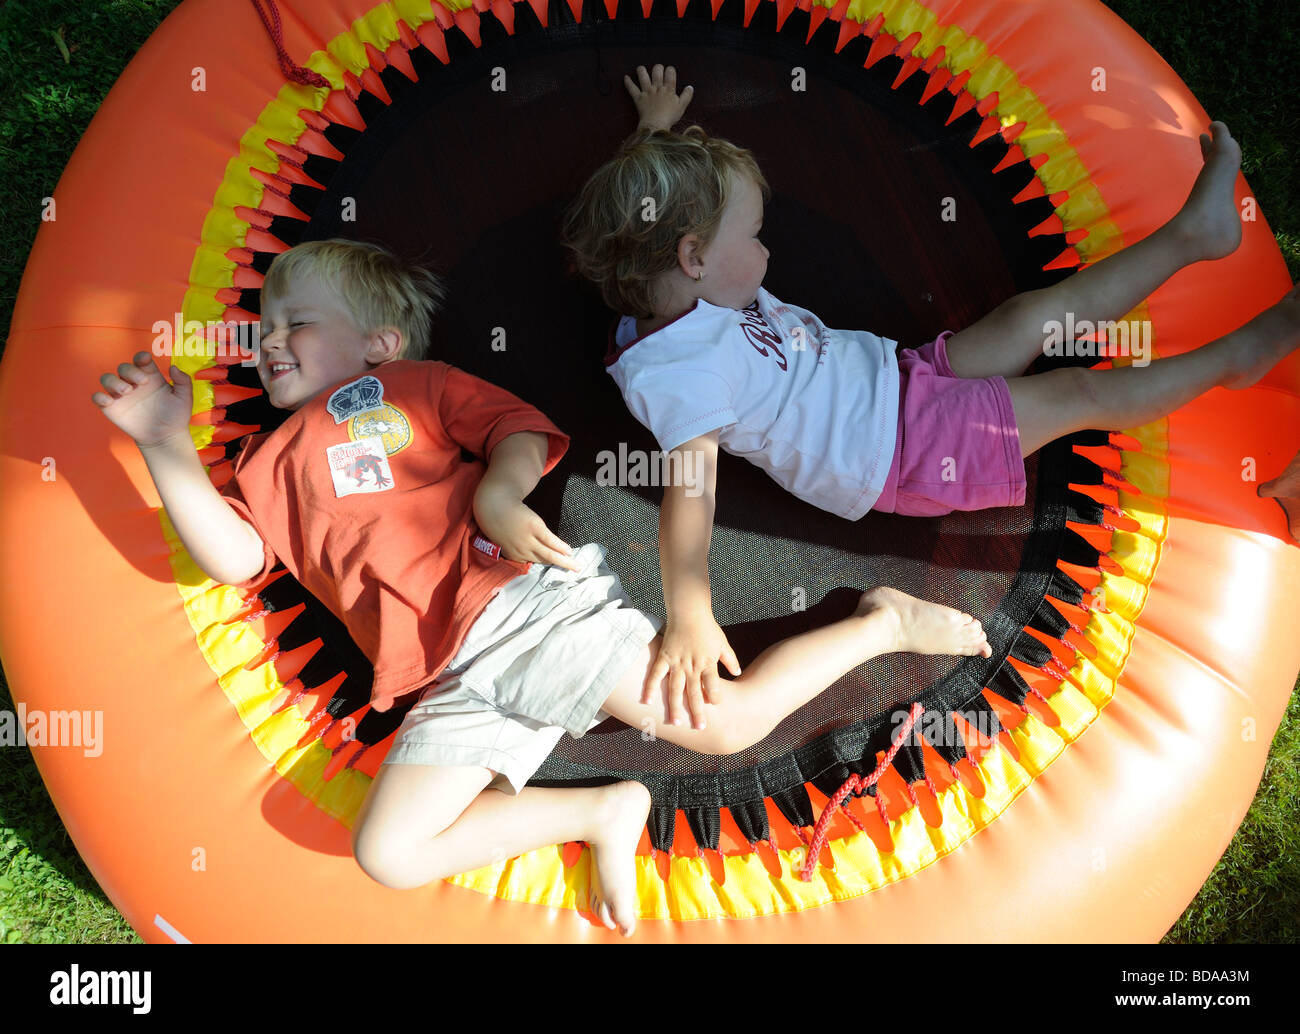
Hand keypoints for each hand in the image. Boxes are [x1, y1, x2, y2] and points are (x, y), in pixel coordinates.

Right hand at [90, 351, 193, 448]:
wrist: (165, 437)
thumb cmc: (175, 415)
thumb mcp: (185, 398)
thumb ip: (183, 381)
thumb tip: (174, 367)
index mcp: (150, 377)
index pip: (141, 361)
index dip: (141, 357)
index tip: (145, 359)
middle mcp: (133, 383)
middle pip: (124, 367)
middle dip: (130, 371)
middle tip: (142, 382)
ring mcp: (121, 395)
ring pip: (107, 379)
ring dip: (114, 381)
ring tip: (127, 391)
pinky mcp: (112, 408)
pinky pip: (97, 397)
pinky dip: (99, 397)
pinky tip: (109, 402)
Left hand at [473, 481, 581, 570]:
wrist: (493, 504)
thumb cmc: (498, 520)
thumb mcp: (503, 539)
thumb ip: (516, 547)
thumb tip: (530, 552)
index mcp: (514, 555)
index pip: (535, 562)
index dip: (550, 564)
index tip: (561, 568)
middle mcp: (521, 551)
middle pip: (546, 560)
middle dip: (562, 566)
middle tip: (576, 570)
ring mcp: (528, 540)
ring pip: (550, 554)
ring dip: (566, 561)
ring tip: (577, 565)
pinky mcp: (534, 528)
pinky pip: (550, 540)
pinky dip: (561, 547)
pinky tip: (569, 551)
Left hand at [625, 64, 693, 131]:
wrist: (656, 125)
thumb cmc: (670, 117)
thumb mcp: (682, 107)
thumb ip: (686, 96)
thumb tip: (690, 87)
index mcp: (668, 89)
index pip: (670, 73)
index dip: (670, 70)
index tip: (670, 71)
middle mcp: (657, 87)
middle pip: (657, 71)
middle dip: (658, 67)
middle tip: (658, 70)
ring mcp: (647, 92)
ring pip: (643, 76)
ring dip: (641, 70)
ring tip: (641, 69)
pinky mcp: (638, 98)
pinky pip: (632, 88)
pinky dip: (628, 82)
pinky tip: (626, 77)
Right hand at [643, 613, 739, 730]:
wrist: (688, 611)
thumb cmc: (707, 628)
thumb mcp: (723, 643)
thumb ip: (730, 659)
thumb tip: (738, 673)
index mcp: (708, 662)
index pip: (713, 683)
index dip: (715, 695)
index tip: (716, 705)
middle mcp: (692, 665)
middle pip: (695, 692)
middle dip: (697, 711)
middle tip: (699, 728)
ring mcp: (677, 662)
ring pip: (676, 688)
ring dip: (675, 707)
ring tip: (675, 723)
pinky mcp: (664, 657)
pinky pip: (656, 675)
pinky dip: (651, 688)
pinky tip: (646, 702)